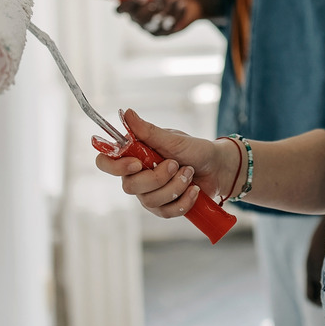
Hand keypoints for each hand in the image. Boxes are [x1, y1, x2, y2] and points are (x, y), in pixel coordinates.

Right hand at [94, 110, 239, 217]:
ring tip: (189, 173)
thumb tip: (126, 113)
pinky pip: (166, 212)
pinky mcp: (163, 209)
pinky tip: (194, 190)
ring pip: (150, 200)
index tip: (137, 163)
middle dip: (158, 177)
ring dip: (175, 186)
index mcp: (134, 155)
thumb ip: (148, 131)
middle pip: (130, 187)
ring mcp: (149, 195)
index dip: (115, 167)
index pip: (106, 163)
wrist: (218, 168)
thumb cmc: (195, 150)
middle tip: (176, 164)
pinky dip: (184, 200)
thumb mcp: (173, 139)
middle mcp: (137, 176)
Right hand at [112, 0, 205, 35]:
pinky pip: (168, 24)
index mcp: (132, 5)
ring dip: (167, 6)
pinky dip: (177, 11)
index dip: (127, 3)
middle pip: (137, 18)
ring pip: (153, 21)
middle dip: (152, 5)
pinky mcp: (163, 34)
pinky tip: (182, 4)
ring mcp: (150, 28)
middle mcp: (138, 19)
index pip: (120, 9)